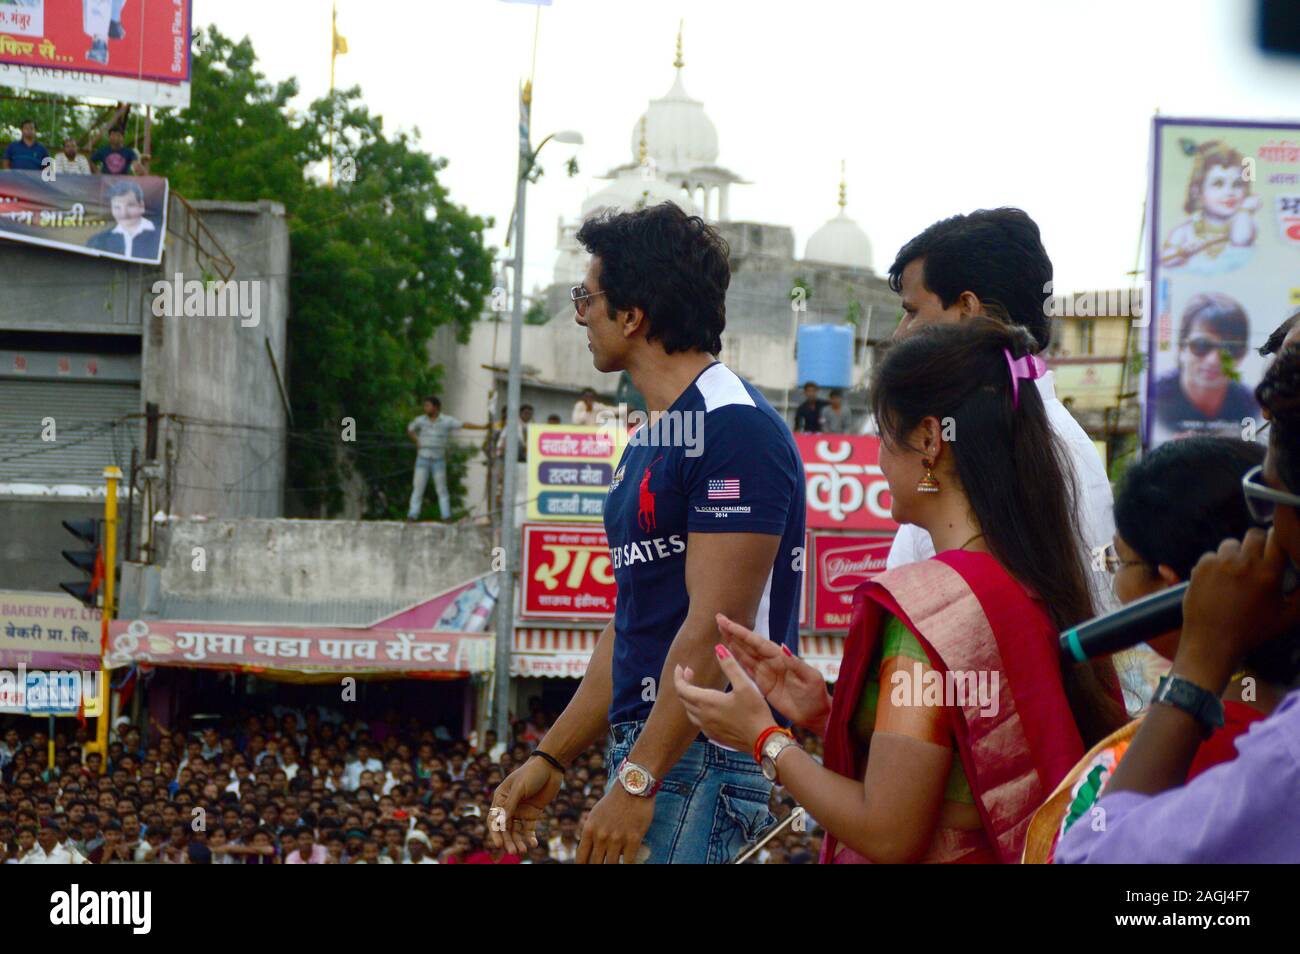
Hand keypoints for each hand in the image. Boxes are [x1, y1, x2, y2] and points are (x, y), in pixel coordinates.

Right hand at [488, 755, 561, 854]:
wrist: (551, 766)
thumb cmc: (531, 773)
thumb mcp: (519, 788)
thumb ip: (510, 805)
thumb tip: (500, 822)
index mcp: (500, 798)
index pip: (494, 820)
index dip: (495, 833)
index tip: (499, 845)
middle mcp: (509, 806)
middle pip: (505, 829)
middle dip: (508, 841)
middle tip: (514, 852)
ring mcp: (521, 811)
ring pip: (516, 831)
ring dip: (519, 841)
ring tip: (523, 850)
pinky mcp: (533, 813)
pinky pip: (529, 829)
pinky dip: (530, 837)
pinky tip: (533, 844)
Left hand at [576, 784, 654, 863]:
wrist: (633, 786)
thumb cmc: (615, 801)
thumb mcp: (596, 815)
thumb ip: (591, 833)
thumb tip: (588, 852)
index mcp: (589, 829)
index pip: (581, 858)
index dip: (583, 867)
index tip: (586, 869)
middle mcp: (601, 836)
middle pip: (595, 864)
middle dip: (597, 867)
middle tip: (601, 866)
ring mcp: (617, 838)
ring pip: (612, 865)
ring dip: (613, 867)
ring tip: (614, 865)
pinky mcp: (634, 839)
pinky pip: (628, 862)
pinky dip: (627, 866)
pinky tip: (627, 864)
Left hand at [673, 643, 777, 754]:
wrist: (763, 741)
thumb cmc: (755, 712)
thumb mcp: (745, 685)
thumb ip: (730, 666)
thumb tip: (718, 649)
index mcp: (706, 702)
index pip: (682, 689)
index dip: (678, 677)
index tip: (681, 667)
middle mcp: (702, 717)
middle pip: (684, 699)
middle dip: (684, 684)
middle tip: (690, 673)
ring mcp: (707, 728)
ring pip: (689, 711)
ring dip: (689, 698)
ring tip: (697, 688)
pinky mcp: (714, 736)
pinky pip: (698, 722)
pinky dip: (697, 710)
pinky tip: (708, 707)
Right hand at [715, 614, 830, 731]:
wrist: (817, 715)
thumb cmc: (816, 696)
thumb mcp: (810, 678)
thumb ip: (796, 664)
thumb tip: (783, 647)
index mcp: (782, 658)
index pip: (758, 642)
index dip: (742, 633)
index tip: (728, 623)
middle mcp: (772, 662)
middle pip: (749, 644)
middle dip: (734, 633)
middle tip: (719, 620)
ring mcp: (767, 672)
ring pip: (745, 654)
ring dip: (733, 643)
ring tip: (720, 631)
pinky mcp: (763, 684)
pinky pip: (747, 669)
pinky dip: (736, 660)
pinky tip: (727, 653)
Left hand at [1178, 528, 1299, 689]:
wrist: (1213, 642)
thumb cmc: (1253, 631)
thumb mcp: (1288, 616)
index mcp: (1268, 573)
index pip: (1278, 537)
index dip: (1279, 538)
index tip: (1277, 545)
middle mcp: (1244, 564)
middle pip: (1254, 535)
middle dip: (1257, 544)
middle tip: (1257, 559)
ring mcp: (1220, 564)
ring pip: (1231, 544)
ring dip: (1235, 553)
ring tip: (1236, 572)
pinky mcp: (1201, 567)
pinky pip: (1211, 555)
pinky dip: (1215, 564)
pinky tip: (1218, 581)